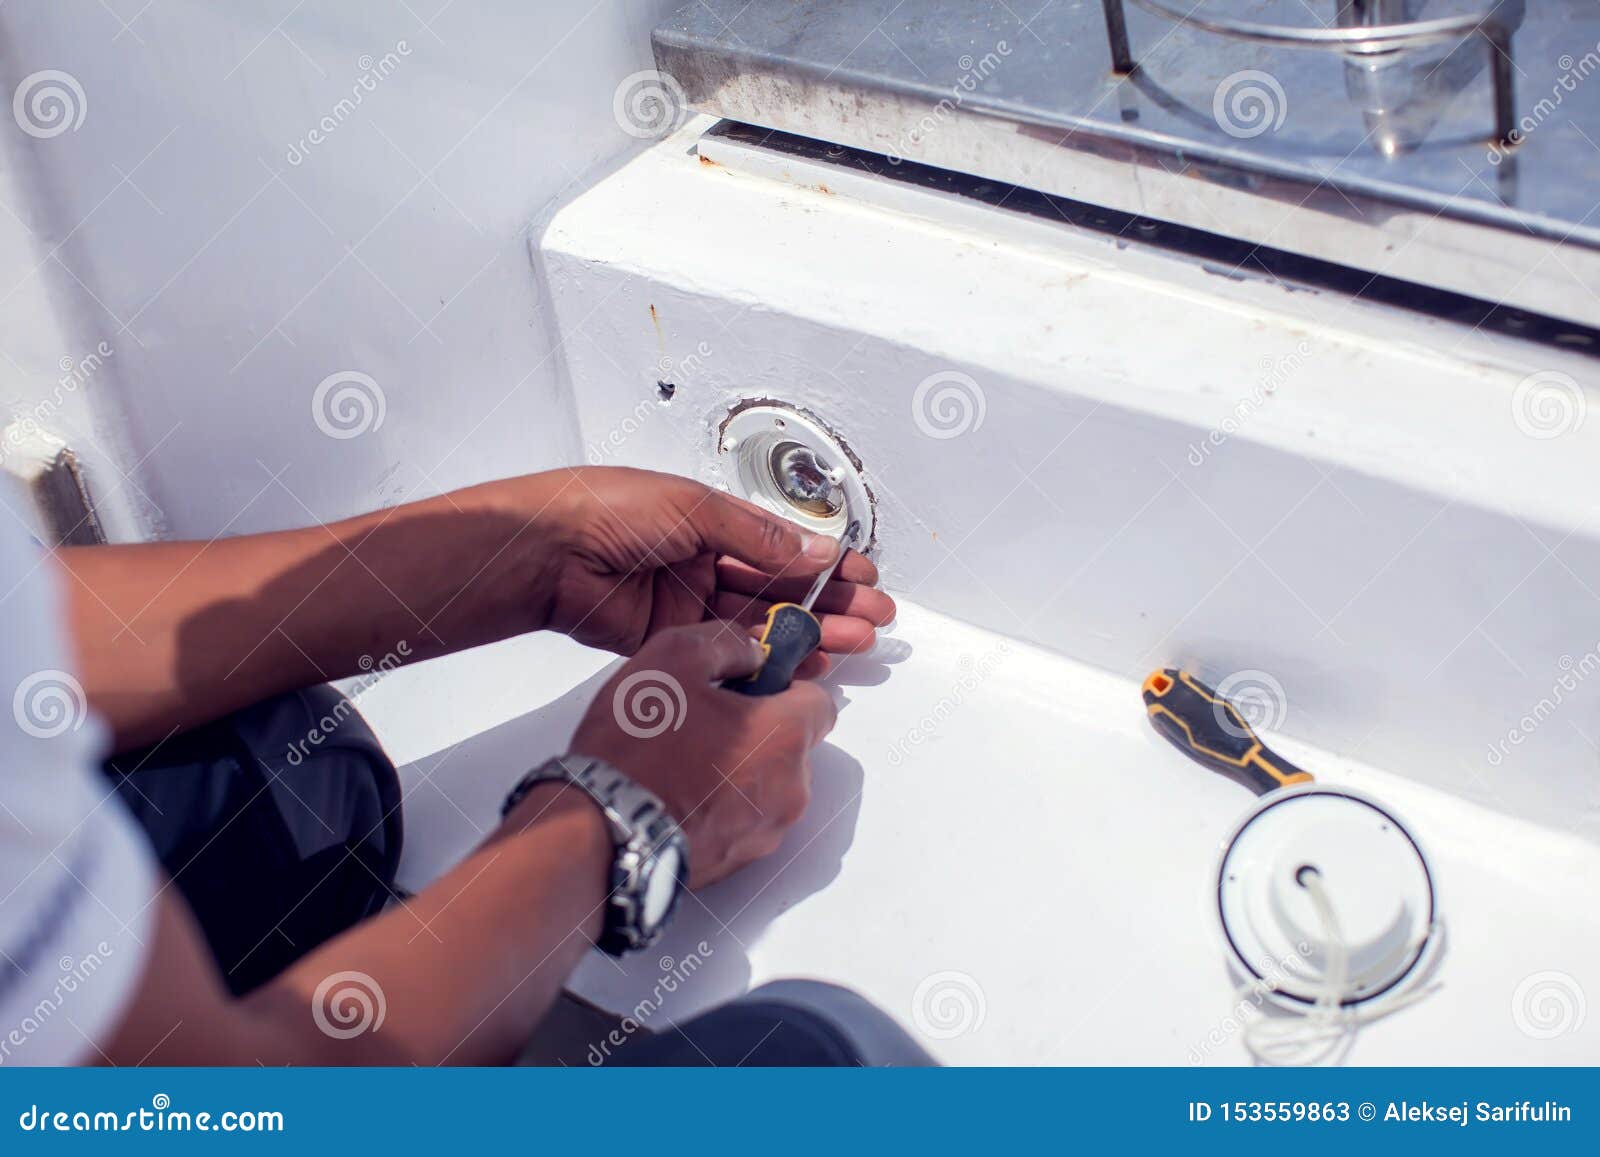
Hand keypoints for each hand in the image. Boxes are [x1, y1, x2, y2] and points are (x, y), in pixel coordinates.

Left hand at [528, 466, 892, 675]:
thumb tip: (816, 550)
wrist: (543, 551)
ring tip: (853, 644)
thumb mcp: (693, 508)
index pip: (784, 544)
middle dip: (830, 603)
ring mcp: (688, 603)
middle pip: (781, 588)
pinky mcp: (671, 640)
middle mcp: (704, 560)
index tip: (864, 577)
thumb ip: (758, 535)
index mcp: (711, 520)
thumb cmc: (605, 509)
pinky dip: (767, 660)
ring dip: (809, 633)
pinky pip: (729, 653)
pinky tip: (802, 666)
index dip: (826, 562)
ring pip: (762, 623)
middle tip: (873, 619)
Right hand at [568, 621, 836, 887]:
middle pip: (792, 746)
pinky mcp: (738, 863)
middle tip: (704, 721)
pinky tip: (678, 795)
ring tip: (683, 762)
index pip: (820, 702)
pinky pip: (742, 822)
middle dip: (759, 731)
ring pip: (768, 786)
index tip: (748, 684)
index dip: (785, 687)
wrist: (601, 830)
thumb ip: (726, 643)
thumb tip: (751, 652)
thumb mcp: (673, 658)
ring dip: (740, 771)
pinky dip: (722, 807)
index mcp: (785, 735)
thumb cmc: (638, 746)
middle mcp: (790, 788)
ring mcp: (766, 832)